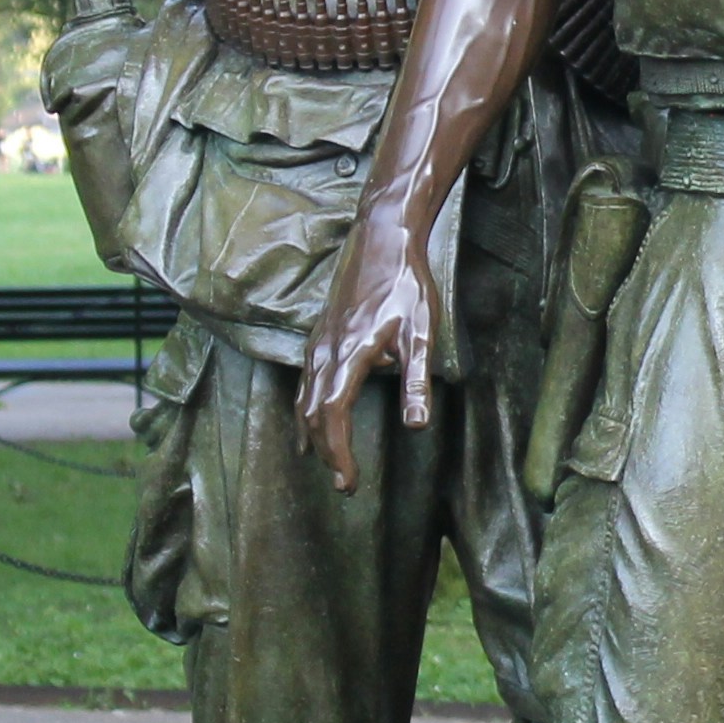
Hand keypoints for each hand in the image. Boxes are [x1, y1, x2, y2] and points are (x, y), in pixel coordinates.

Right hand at [295, 220, 444, 490]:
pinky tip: (309, 423)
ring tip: (327, 464)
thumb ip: (416, 382)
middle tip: (344, 485)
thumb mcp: (421, 333)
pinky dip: (304, 411)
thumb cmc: (406, 284)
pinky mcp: (317, 336)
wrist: (382, 237)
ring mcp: (316, 343)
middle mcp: (323, 352)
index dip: (338, 454)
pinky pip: (302, 383)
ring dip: (312, 435)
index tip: (348, 483)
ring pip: (302, 399)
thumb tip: (415, 427)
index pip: (332, 416)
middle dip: (326, 453)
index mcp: (349, 355)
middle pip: (312, 415)